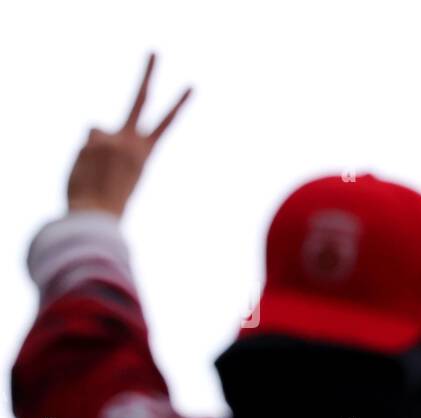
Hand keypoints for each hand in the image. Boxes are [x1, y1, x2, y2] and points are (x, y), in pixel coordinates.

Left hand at [66, 53, 190, 217]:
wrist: (96, 216)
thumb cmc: (109, 202)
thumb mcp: (116, 172)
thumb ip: (109, 144)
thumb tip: (95, 126)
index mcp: (144, 154)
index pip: (165, 124)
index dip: (178, 104)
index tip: (191, 86)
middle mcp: (130, 140)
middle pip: (140, 100)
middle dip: (147, 75)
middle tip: (154, 52)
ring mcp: (111, 138)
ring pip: (97, 130)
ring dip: (94, 149)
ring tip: (97, 172)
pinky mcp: (92, 140)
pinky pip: (84, 144)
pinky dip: (82, 158)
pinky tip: (87, 173)